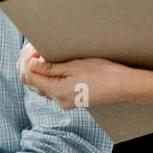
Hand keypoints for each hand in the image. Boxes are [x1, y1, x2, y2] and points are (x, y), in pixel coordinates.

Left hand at [19, 48, 138, 108]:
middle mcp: (60, 100)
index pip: (30, 77)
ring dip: (37, 72)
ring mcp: (65, 102)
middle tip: (34, 50)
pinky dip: (47, 78)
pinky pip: (51, 89)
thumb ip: (50, 67)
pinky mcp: (71, 100)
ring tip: (42, 56)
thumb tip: (30, 64)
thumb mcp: (75, 65)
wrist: (125, 86)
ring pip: (40, 87)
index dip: (27, 62)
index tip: (32, 50)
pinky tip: (51, 67)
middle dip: (29, 66)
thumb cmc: (104, 73)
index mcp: (59, 92)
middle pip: (32, 83)